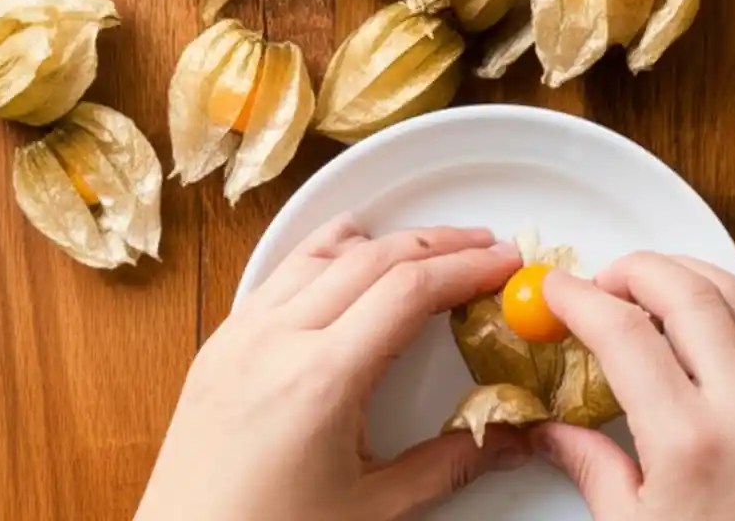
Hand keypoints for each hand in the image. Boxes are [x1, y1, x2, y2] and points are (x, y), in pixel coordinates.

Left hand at [136, 216, 526, 520]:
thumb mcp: (374, 509)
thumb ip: (450, 464)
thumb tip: (514, 439)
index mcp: (319, 379)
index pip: (409, 290)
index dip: (467, 267)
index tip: (506, 263)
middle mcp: (275, 341)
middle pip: (374, 258)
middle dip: (440, 244)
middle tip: (488, 246)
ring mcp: (240, 336)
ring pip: (325, 254)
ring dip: (388, 241)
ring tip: (434, 244)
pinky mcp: (220, 344)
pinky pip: (282, 273)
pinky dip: (329, 251)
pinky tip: (352, 249)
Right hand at [535, 253, 734, 520]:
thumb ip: (592, 467)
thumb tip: (550, 432)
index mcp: (686, 442)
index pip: (624, 334)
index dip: (581, 298)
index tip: (557, 288)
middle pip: (686, 292)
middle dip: (635, 269)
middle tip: (602, 281)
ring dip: (691, 274)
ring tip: (653, 285)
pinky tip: (724, 314)